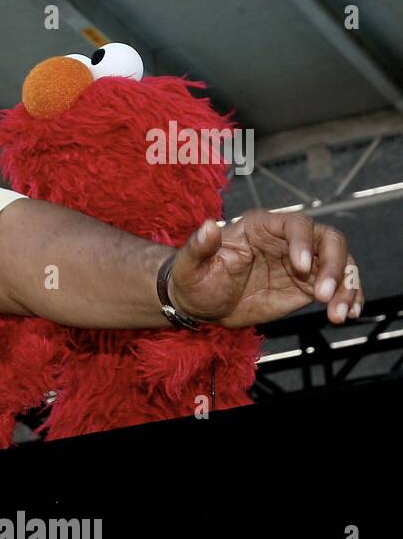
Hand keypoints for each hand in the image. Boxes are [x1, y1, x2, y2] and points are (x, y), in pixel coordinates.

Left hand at [168, 210, 364, 327]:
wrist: (201, 303)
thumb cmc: (193, 278)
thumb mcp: (189, 265)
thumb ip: (198, 246)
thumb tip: (208, 226)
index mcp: (261, 226)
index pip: (295, 224)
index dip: (303, 242)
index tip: (301, 268)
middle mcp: (287, 240)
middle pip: (327, 239)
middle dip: (333, 265)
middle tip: (322, 294)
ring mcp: (301, 262)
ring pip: (339, 263)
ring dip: (346, 286)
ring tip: (338, 313)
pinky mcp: (307, 285)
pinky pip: (337, 286)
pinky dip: (348, 298)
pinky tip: (347, 314)